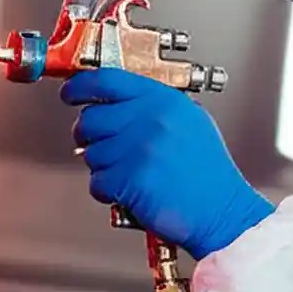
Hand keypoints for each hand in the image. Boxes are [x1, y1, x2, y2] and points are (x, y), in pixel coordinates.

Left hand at [62, 68, 274, 258]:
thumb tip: (113, 99)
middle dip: (87, 135)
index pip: (107, 79)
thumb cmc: (207, 173)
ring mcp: (139, 149)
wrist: (222, 211)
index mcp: (163, 100)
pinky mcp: (131, 179)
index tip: (70, 91)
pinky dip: (108, 191)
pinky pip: (98, 182)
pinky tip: (130, 191)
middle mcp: (150, 119)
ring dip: (103, 167)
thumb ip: (153, 105)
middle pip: (90, 118)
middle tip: (100, 145)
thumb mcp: (189, 121)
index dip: (80, 85)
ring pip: (91, 153)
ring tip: (130, 174)